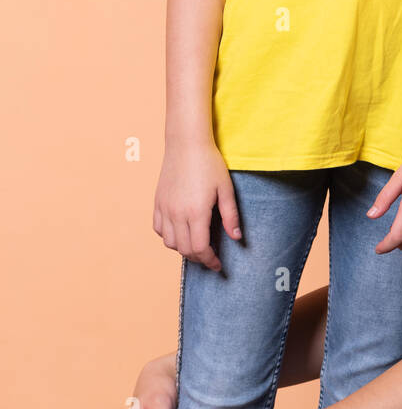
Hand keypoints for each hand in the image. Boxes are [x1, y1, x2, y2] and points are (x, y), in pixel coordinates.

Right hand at [153, 140, 241, 270]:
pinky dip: (168, 236)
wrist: (186, 143)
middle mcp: (177, 213)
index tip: (218, 265)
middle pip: (185, 249)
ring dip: (183, 249)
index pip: (200, 248)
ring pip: (169, 242)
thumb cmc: (209, 164)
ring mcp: (164, 208)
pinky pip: (158, 229)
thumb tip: (236, 237)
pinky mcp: (157, 202)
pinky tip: (180, 232)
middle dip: (199, 258)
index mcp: (196, 212)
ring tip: (196, 245)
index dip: (210, 261)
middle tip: (210, 257)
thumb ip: (230, 215)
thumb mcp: (226, 189)